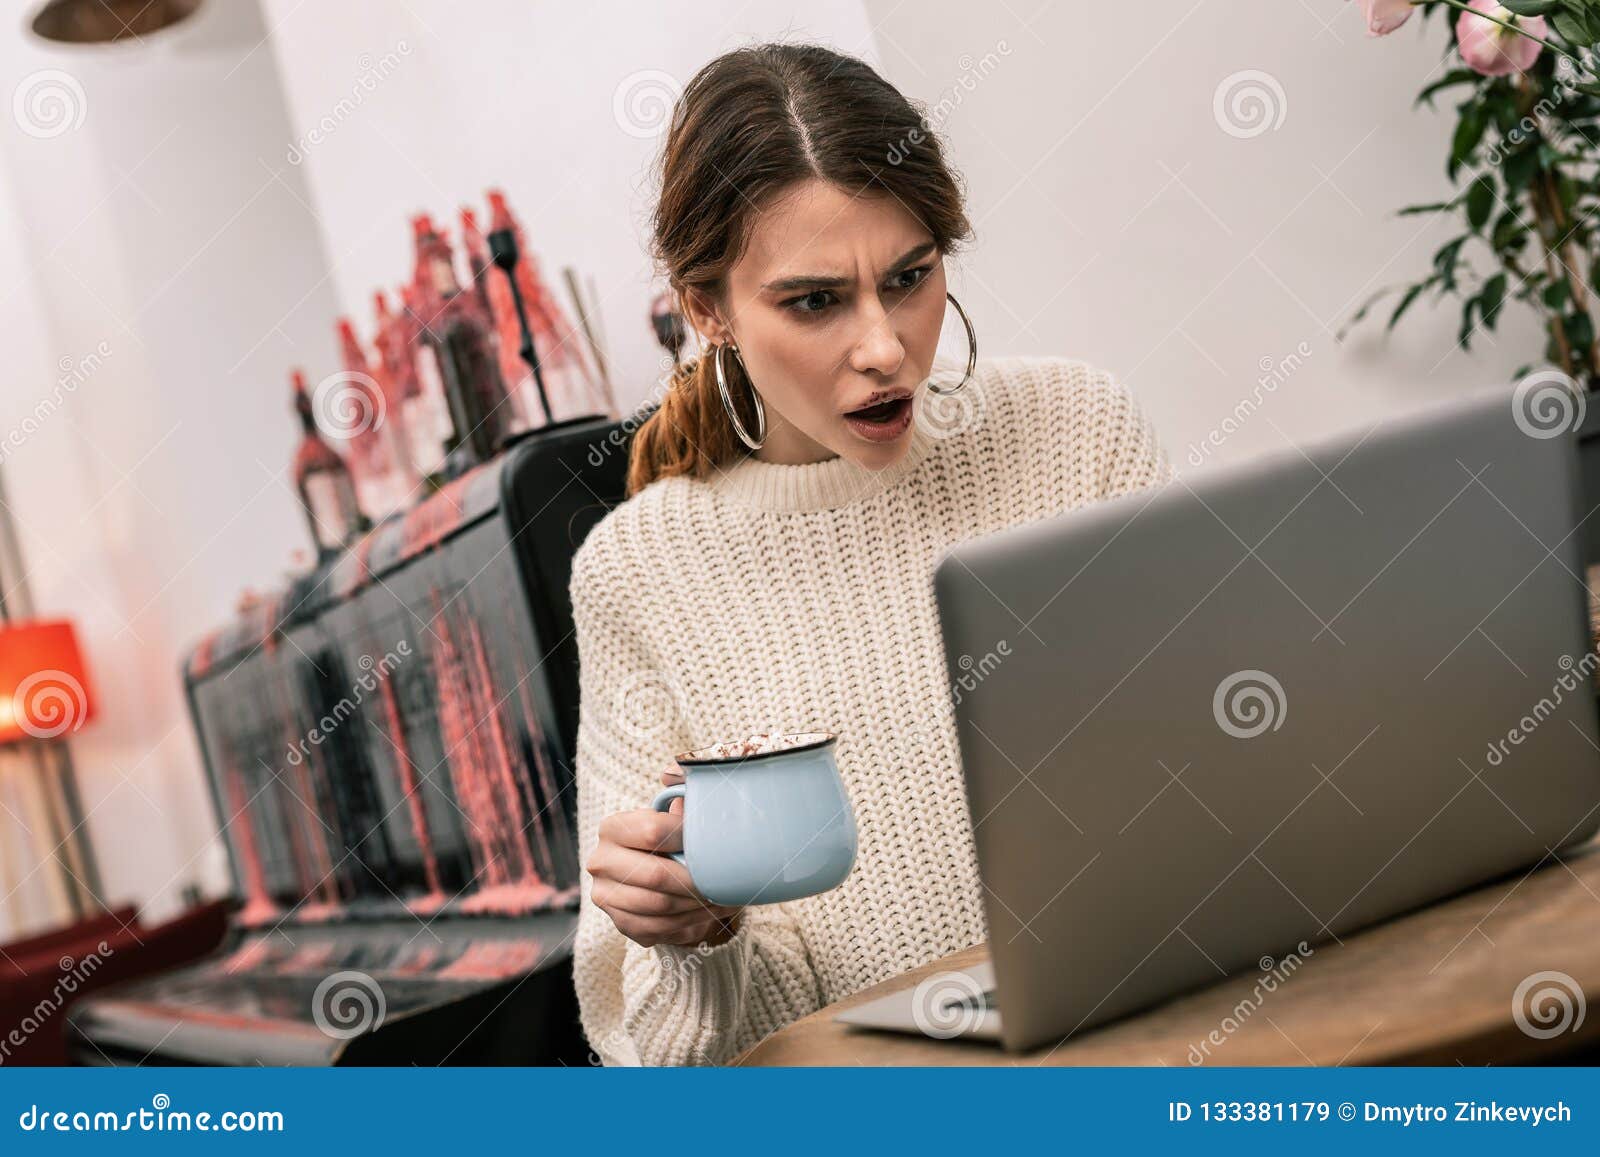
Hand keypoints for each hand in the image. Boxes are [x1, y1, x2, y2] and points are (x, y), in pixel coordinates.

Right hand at [587, 765, 743, 949]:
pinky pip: (660, 930)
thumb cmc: (671, 836)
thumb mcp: (676, 810)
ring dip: (699, 906)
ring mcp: (606, 897)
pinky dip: (690, 924)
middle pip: (657, 876)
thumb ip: (679, 789)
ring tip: (725, 899)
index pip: (653, 831)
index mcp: (612, 828)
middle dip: (697, 881)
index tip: (714, 841)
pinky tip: (709, 914)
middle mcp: (600, 862)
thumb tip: (673, 775)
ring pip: (661, 907)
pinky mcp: (621, 925)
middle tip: (725, 881)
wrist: (656, 872)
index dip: (688, 837)